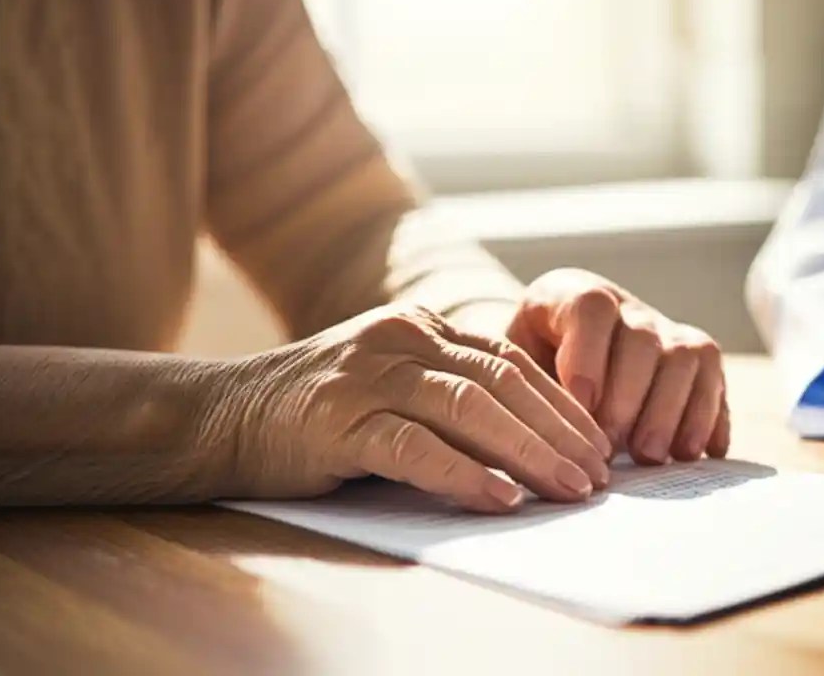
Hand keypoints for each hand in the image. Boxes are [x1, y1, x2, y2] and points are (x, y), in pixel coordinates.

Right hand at [211, 303, 611, 511]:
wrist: (224, 416)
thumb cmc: (320, 412)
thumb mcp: (392, 384)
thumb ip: (449, 394)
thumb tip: (532, 443)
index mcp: (422, 326)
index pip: (512, 361)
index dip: (562, 404)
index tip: (599, 445)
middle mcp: (401, 338)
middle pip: (503, 382)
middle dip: (560, 431)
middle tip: (599, 476)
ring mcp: (369, 375)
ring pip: (471, 407)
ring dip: (530, 451)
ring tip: (568, 488)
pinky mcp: (339, 419)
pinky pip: (416, 447)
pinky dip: (464, 473)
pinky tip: (500, 497)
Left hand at [503, 268, 729, 464]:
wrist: (556, 355)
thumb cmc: (526, 369)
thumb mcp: (509, 367)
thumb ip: (520, 389)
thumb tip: (536, 440)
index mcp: (569, 295)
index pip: (591, 309)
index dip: (588, 358)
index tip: (581, 406)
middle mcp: (625, 306)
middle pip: (642, 340)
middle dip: (629, 400)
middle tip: (613, 449)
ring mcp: (665, 330)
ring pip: (685, 357)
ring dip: (670, 411)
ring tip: (650, 457)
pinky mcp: (697, 360)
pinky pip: (714, 380)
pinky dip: (707, 418)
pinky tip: (694, 454)